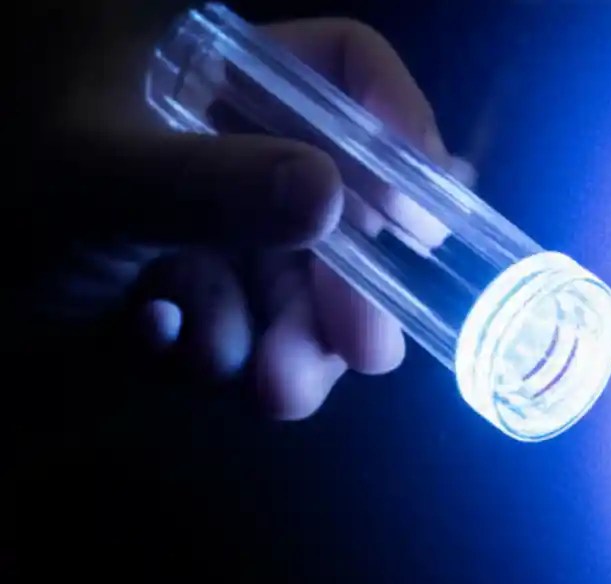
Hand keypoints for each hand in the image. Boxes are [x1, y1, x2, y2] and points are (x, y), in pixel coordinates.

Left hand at [27, 14, 469, 418]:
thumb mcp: (89, 177)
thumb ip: (209, 183)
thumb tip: (336, 198)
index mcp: (209, 72)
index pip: (342, 72)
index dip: (401, 128)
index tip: (427, 219)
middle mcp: (223, 142)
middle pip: (338, 201)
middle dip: (349, 284)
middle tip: (370, 353)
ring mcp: (209, 222)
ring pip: (298, 282)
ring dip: (291, 343)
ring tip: (268, 391)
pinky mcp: (189, 290)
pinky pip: (246, 324)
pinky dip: (222, 354)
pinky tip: (168, 352)